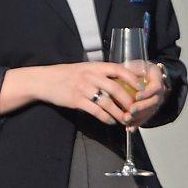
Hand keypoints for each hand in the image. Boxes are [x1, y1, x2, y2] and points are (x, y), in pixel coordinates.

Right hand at [23, 61, 144, 125]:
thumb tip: (122, 78)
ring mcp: (83, 88)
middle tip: (136, 109)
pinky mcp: (76, 101)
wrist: (45, 80)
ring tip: (126, 119)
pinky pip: (95, 111)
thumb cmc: (68, 74)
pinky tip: (111, 121)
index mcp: (95, 66)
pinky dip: (105, 117)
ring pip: (107, 102)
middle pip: (116, 88)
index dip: (132, 78)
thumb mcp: (86, 68)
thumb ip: (102, 73)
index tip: (142, 87)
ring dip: (119, 112)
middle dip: (129, 100)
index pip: (119, 69)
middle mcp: (91, 76)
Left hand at [126, 62, 169, 127]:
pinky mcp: (150, 109)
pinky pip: (146, 117)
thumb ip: (128, 71)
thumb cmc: (134, 68)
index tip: (136, 96)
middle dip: (142, 107)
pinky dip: (138, 123)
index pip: (156, 87)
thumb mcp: (132, 65)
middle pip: (154, 101)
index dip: (147, 93)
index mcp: (157, 77)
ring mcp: (156, 100)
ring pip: (151, 111)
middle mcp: (160, 90)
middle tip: (130, 111)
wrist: (141, 74)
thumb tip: (123, 76)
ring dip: (139, 117)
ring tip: (127, 120)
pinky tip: (130, 128)